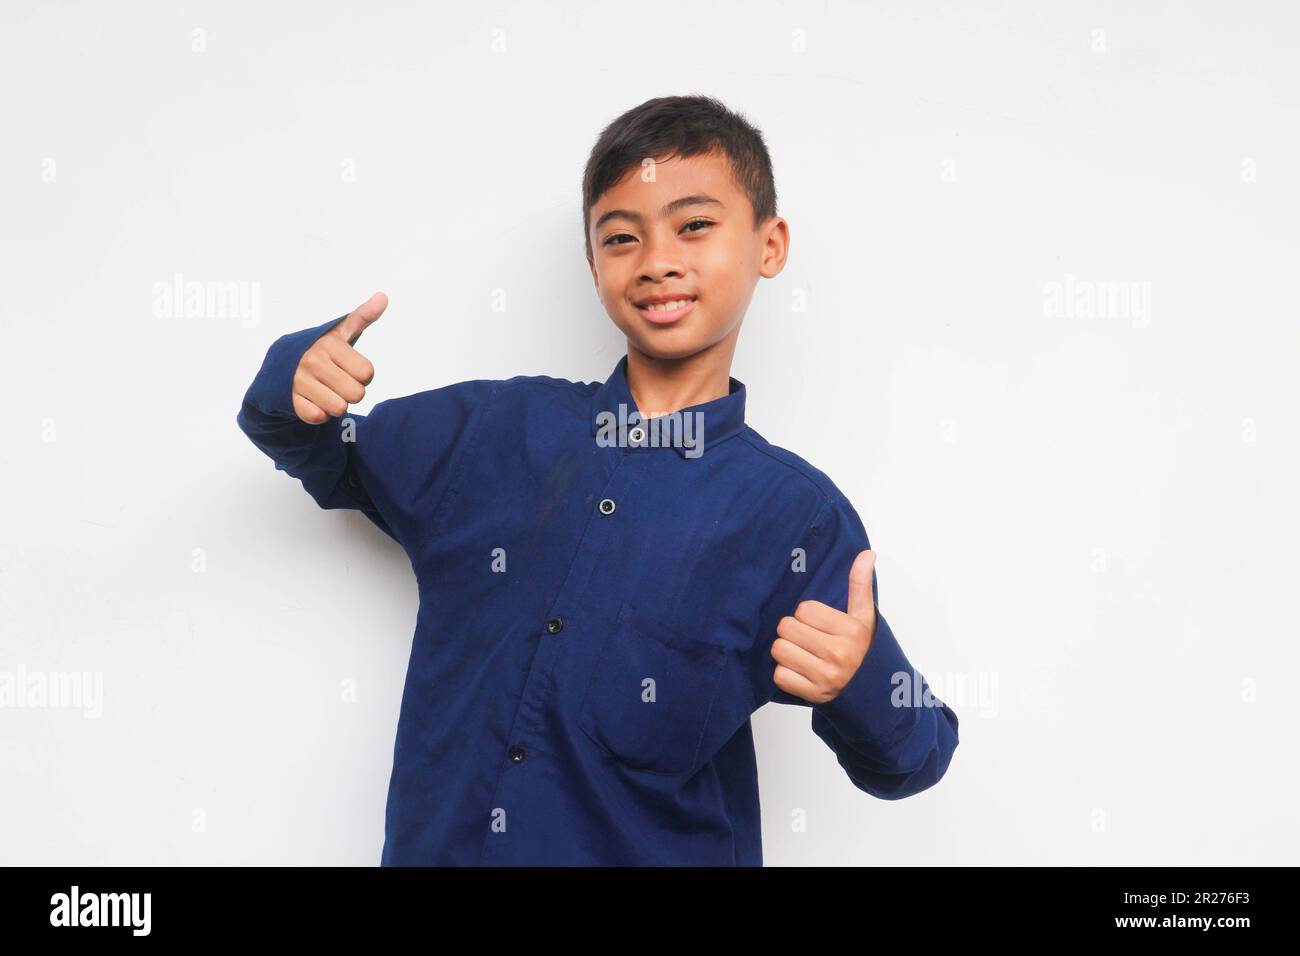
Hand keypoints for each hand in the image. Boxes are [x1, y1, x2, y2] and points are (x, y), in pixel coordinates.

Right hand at [292, 291, 386, 423]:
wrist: (283, 365)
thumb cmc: (321, 351)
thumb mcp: (340, 333)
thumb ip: (362, 317)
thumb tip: (383, 296)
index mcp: (329, 344)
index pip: (367, 373)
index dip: (363, 375)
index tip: (349, 368)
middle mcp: (312, 361)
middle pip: (357, 394)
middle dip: (351, 392)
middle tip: (337, 382)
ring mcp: (299, 381)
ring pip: (339, 409)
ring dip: (336, 404)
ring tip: (325, 391)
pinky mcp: (291, 401)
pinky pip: (319, 418)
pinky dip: (320, 414)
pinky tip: (313, 400)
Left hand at [771, 549, 877, 703]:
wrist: (869, 690)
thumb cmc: (861, 648)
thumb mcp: (863, 616)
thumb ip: (860, 584)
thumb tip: (867, 554)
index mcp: (851, 631)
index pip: (804, 609)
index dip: (807, 615)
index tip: (819, 624)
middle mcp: (839, 655)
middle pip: (786, 628)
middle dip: (793, 631)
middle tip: (808, 639)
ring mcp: (826, 677)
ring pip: (779, 650)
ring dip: (786, 652)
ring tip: (804, 654)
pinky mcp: (813, 695)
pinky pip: (779, 675)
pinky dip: (786, 674)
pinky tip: (802, 671)